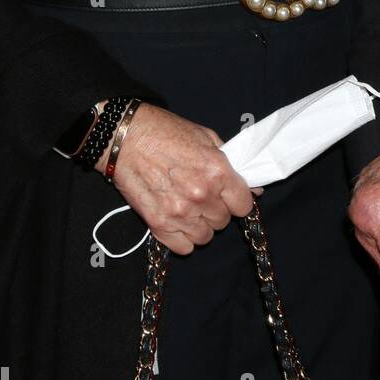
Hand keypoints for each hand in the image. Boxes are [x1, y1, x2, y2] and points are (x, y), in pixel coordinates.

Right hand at [94, 103, 257, 254]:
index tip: (230, 197)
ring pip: (205, 237)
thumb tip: (254, 188)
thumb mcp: (206, 137)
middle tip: (203, 196)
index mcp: (217, 171)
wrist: (125, 137)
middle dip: (217, 209)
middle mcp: (201, 195)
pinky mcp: (158, 224)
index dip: (238, 200)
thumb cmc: (166, 132)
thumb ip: (231, 163)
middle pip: (224, 221)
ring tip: (188, 207)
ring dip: (200, 225)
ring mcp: (180, 213)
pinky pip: (184, 247)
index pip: (244, 205)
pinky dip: (182, 237)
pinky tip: (176, 220)